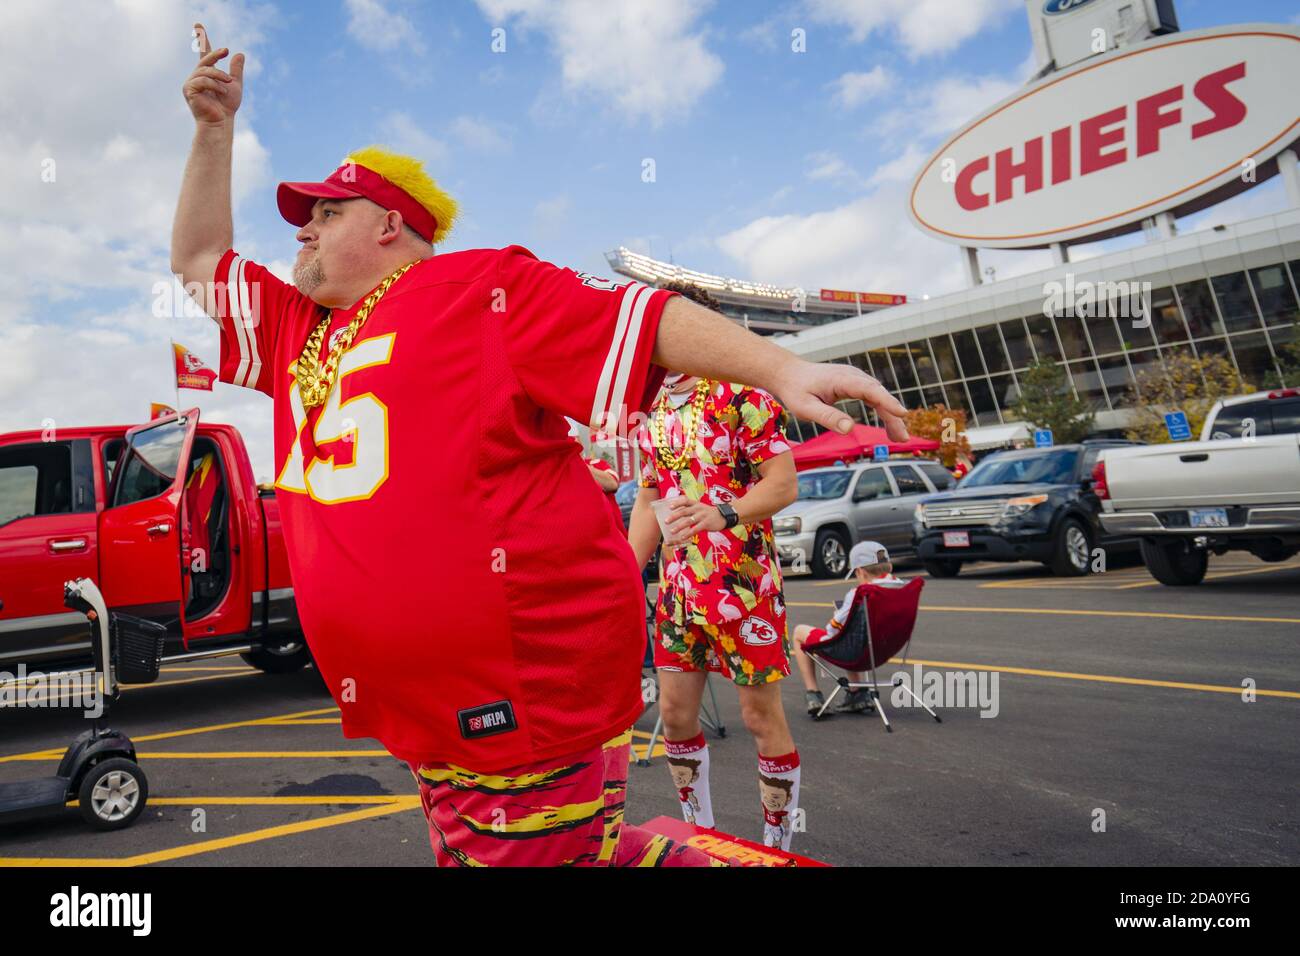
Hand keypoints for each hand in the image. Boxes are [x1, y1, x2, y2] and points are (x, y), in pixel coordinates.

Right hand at [183, 23, 244, 126]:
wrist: (221, 122)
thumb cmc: (226, 107)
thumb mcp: (234, 85)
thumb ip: (235, 70)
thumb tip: (239, 54)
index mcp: (206, 74)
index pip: (203, 53)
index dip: (201, 39)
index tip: (198, 25)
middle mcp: (196, 76)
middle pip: (205, 59)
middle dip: (215, 54)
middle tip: (226, 50)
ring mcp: (190, 83)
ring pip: (205, 70)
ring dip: (220, 76)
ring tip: (228, 84)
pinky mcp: (188, 90)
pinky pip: (203, 80)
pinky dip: (215, 85)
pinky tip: (222, 92)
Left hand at [663, 497, 725, 544]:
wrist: (723, 516)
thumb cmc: (707, 513)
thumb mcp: (699, 508)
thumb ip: (688, 510)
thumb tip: (674, 515)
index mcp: (695, 503)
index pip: (685, 501)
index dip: (677, 503)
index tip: (669, 507)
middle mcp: (698, 508)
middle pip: (684, 511)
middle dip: (674, 516)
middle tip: (666, 521)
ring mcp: (702, 516)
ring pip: (689, 521)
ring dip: (679, 526)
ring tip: (672, 531)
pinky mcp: (706, 523)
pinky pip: (696, 528)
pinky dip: (689, 533)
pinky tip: (683, 537)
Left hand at [773, 358, 908, 439]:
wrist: (788, 374)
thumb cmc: (795, 390)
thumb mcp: (805, 408)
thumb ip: (827, 417)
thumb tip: (849, 429)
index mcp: (841, 380)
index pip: (869, 390)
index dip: (886, 401)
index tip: (901, 414)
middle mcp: (852, 376)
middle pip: (879, 395)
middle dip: (893, 416)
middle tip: (903, 438)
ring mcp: (855, 379)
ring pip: (879, 397)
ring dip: (891, 416)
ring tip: (900, 438)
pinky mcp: (855, 384)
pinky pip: (874, 397)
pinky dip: (884, 411)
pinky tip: (890, 427)